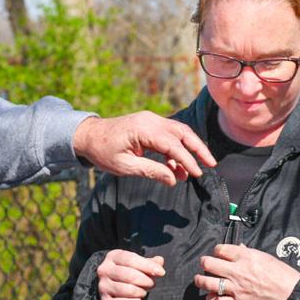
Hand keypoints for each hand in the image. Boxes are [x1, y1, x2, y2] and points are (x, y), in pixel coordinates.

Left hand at [73, 113, 215, 186]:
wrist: (88, 135)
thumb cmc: (103, 151)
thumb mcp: (124, 166)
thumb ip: (150, 171)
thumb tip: (173, 179)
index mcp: (143, 129)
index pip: (172, 144)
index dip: (187, 160)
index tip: (197, 173)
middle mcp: (150, 120)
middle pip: (182, 132)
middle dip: (199, 149)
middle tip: (211, 165)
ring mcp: (150, 120)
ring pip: (179, 132)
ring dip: (190, 148)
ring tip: (196, 169)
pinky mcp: (150, 124)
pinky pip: (169, 135)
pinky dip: (176, 149)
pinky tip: (177, 167)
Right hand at [96, 250, 164, 299]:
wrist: (113, 290)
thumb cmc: (129, 273)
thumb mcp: (139, 264)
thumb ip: (150, 263)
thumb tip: (160, 261)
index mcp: (113, 256)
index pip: (131, 259)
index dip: (147, 266)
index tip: (161, 272)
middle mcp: (104, 270)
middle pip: (129, 275)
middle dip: (145, 281)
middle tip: (151, 284)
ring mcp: (103, 286)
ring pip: (127, 290)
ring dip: (141, 292)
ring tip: (143, 292)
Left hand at [195, 244, 299, 299]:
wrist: (292, 296)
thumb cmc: (283, 275)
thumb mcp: (266, 258)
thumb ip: (249, 253)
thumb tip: (239, 248)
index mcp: (246, 257)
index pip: (220, 249)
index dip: (216, 251)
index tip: (218, 255)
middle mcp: (238, 271)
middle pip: (209, 263)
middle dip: (204, 263)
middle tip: (205, 265)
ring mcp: (236, 288)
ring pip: (207, 283)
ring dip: (201, 281)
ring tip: (200, 280)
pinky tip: (211, 297)